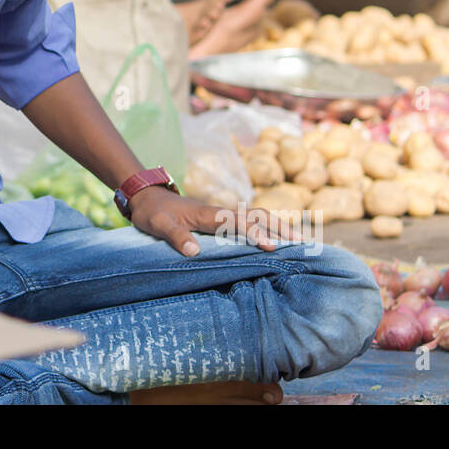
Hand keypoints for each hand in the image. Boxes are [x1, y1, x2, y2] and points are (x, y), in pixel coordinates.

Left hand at [128, 189, 298, 256]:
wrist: (146, 196)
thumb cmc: (152, 213)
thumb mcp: (158, 225)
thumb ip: (175, 236)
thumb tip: (194, 251)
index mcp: (208, 213)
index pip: (237, 222)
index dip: (255, 233)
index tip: (271, 246)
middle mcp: (219, 211)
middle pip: (256, 215)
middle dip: (279, 227)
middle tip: (302, 242)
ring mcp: (221, 214)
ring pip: (256, 216)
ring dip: (277, 225)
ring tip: (298, 240)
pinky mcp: (220, 219)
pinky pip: (248, 221)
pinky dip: (266, 227)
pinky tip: (276, 238)